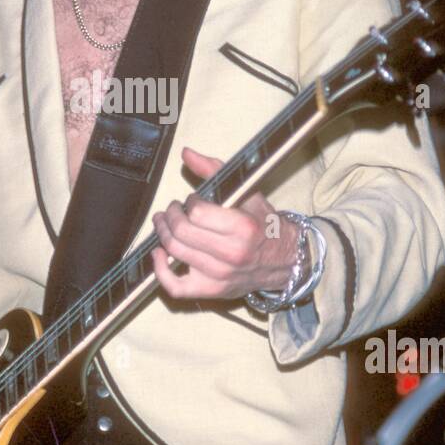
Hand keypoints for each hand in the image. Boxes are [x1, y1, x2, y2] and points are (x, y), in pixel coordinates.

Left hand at [150, 146, 299, 301]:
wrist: (285, 261)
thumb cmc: (265, 225)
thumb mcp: (248, 193)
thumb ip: (215, 170)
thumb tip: (186, 153)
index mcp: (243, 228)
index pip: (197, 213)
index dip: (189, 202)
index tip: (193, 200)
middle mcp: (231, 254)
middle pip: (182, 232)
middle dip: (171, 215)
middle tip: (173, 209)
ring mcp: (219, 275)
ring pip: (175, 252)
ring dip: (163, 233)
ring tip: (164, 223)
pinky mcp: (211, 290)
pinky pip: (176, 287)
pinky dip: (160, 271)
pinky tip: (159, 254)